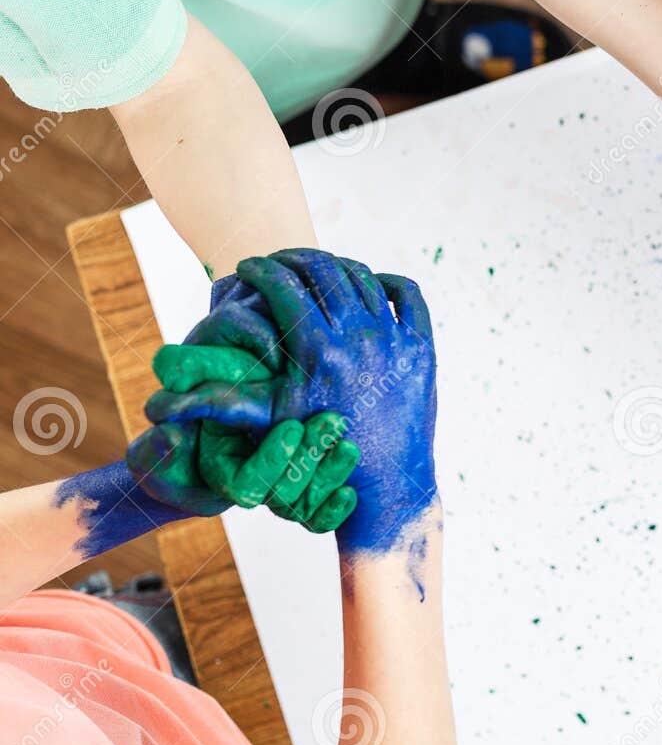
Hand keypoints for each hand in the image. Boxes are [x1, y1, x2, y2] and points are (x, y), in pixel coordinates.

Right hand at [127, 415, 359, 532]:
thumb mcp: (166, 434)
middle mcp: (253, 492)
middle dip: (309, 462)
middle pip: (283, 496)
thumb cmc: (187, 431)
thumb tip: (171, 441)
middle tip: (331, 423)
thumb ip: (163, 442)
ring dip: (330, 475)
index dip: (271, 460)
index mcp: (221, 478)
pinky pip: (317, 518)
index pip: (248, 484)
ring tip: (349, 445)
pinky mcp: (300, 493)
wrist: (211, 431)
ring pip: (304, 505)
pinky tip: (350, 492)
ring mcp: (278, 493)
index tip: (291, 426)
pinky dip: (335, 510)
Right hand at [146, 249, 438, 556]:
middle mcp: (359, 340)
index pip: (283, 287)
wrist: (385, 485)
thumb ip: (216, 403)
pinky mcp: (422, 348)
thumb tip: (155, 407)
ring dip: (336, 266)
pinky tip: (367, 283)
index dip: (259, 270)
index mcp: (317, 352)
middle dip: (294, 258)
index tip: (246, 267)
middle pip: (323, 271)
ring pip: (364, 278)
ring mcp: (395, 341)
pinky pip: (408, 296)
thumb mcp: (269, 424)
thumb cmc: (317, 453)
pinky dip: (386, 281)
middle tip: (277, 261)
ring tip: (314, 269)